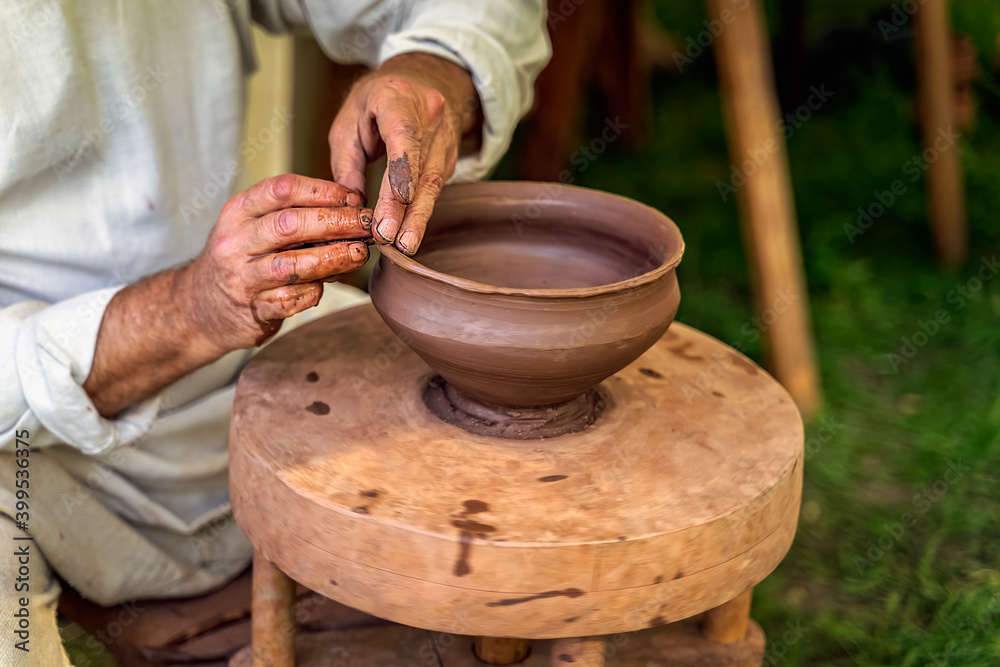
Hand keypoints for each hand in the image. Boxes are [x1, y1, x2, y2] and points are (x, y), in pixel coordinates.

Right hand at [180, 174, 372, 353]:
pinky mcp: (251, 310)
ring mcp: (241, 278)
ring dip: (332, 258)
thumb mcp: (253, 227)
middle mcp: (235, 242)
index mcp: (238, 212)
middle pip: (290, 225)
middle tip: (366, 225)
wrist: (199, 307)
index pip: (281, 189)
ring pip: (291, 265)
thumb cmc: (242, 259)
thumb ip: (293, 216)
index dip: (323, 191)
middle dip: (336, 222)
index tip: (354, 198)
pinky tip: (325, 287)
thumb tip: (352, 210)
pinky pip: (289, 301)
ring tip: (359, 254)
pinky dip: (312, 293)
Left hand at [328, 53, 480, 255]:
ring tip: (405, 245)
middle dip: (408, 209)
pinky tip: (409, 232)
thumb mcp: (349, 122)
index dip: (402, 173)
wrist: (419, 80)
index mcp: (398, 97)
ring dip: (418, 217)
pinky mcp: (449, 157)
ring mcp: (445, 137)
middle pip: (422, 168)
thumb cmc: (377, 100)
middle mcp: (429, 115)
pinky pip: (435, 187)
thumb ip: (347, 164)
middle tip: (395, 240)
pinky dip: (420, 211)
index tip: (396, 203)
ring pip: (433, 183)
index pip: (405, 137)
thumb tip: (351, 206)